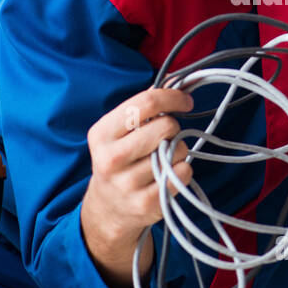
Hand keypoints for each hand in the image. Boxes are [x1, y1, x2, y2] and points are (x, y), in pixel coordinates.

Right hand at [81, 85, 193, 287]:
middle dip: (174, 127)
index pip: (146, 102)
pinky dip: (182, 170)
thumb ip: (146, 105)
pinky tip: (167, 175)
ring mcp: (128, 184)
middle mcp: (111, 158)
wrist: (109, 208)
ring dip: (178, 151)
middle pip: (166, 126)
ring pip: (178, 151)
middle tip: (166, 137)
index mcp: (102, 133)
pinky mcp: (147, 203)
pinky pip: (184, 173)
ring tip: (161, 159)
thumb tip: (178, 79)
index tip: (186, 101)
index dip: (172, 97)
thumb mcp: (120, 131)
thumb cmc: (121, 160)